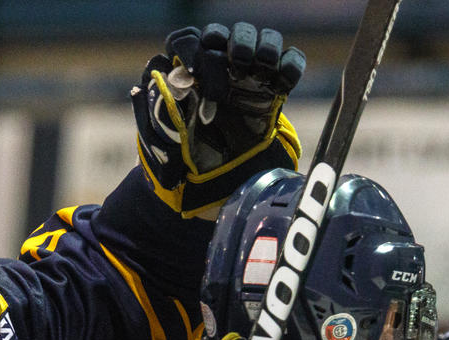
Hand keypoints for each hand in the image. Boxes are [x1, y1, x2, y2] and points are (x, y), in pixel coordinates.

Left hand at [132, 21, 304, 216]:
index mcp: (188, 77)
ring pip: (261, 39)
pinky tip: (283, 86)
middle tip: (233, 72)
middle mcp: (218, 73)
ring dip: (263, 48)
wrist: (214, 195)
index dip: (189, 48)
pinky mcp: (274, 94)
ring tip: (259, 71)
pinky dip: (290, 66)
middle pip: (225, 35)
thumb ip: (157, 112)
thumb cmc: (180, 171)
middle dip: (230, 47)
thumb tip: (162, 76)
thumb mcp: (161, 145)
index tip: (192, 69)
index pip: (187, 41)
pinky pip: (290, 64)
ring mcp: (248, 81)